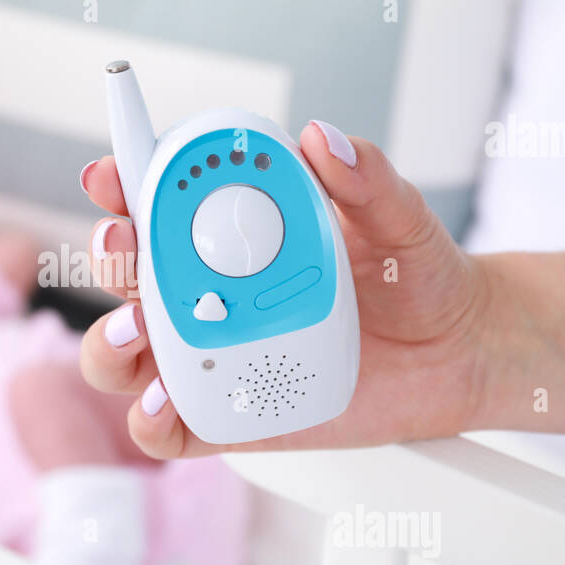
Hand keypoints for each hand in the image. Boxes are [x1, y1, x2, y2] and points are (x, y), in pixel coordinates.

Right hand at [79, 122, 492, 457]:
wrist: (454, 354)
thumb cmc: (414, 279)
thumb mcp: (399, 218)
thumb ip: (364, 179)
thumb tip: (323, 138)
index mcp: (230, 231)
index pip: (158, 201)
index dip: (122, 181)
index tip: (111, 173)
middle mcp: (202, 291)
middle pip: (125, 273)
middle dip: (110, 254)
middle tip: (126, 244)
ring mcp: (207, 355)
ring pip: (121, 351)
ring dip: (109, 338)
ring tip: (137, 326)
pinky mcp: (222, 416)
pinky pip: (164, 426)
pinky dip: (148, 416)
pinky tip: (167, 398)